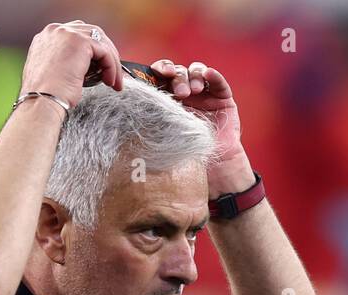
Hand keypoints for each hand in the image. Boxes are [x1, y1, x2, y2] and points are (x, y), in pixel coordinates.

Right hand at [21, 21, 123, 108]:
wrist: (42, 101)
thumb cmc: (46, 96)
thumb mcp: (52, 73)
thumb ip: (64, 62)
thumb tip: (82, 67)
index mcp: (46, 37)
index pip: (76, 35)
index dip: (92, 50)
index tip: (100, 67)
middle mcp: (55, 31)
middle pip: (91, 34)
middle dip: (105, 53)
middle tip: (112, 73)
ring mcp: (67, 33)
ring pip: (101, 42)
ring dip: (111, 62)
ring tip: (114, 81)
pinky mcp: (80, 41)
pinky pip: (105, 52)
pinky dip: (112, 67)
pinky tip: (111, 81)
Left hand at [149, 59, 251, 190]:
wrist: (213, 169)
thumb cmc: (185, 156)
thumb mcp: (162, 135)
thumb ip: (150, 117)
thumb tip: (125, 102)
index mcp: (169, 101)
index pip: (162, 77)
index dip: (159, 70)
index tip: (156, 74)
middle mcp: (186, 94)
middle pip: (178, 72)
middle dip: (177, 78)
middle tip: (180, 93)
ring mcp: (205, 95)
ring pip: (196, 71)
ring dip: (193, 77)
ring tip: (193, 91)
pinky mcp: (223, 98)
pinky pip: (218, 81)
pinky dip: (213, 75)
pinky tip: (208, 75)